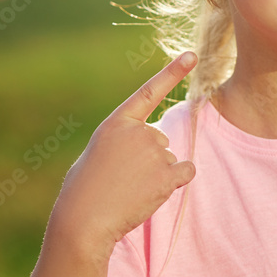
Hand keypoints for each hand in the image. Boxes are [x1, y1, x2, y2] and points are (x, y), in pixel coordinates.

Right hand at [48, 52, 197, 258]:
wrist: (83, 221)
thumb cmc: (85, 189)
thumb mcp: (99, 152)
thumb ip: (126, 140)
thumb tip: (160, 143)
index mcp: (117, 123)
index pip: (150, 92)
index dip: (173, 72)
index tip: (192, 55)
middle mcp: (139, 132)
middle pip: (160, 140)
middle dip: (148, 158)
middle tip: (121, 178)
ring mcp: (155, 152)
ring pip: (170, 158)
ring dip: (157, 174)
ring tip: (129, 188)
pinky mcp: (168, 173)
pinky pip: (186, 171)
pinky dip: (175, 181)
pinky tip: (152, 192)